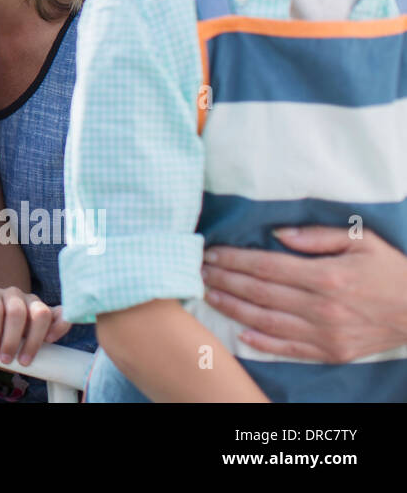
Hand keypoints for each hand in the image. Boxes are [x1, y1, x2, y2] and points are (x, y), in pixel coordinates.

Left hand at [0, 286, 70, 366]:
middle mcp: (11, 294)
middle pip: (17, 311)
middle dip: (11, 340)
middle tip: (6, 360)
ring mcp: (31, 302)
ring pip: (40, 312)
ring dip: (34, 339)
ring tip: (25, 359)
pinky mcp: (46, 312)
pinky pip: (60, 313)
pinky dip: (60, 325)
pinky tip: (51, 340)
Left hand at [202, 226, 406, 362]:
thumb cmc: (389, 269)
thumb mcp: (360, 240)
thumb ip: (317, 236)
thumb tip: (278, 233)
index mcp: (326, 276)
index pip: (266, 266)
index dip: (234, 260)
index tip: (211, 253)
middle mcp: (322, 307)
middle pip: (259, 293)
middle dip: (225, 280)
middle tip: (198, 271)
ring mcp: (325, 334)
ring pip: (266, 322)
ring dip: (233, 308)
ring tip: (209, 294)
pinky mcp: (331, 352)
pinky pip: (288, 348)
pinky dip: (261, 342)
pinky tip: (240, 332)